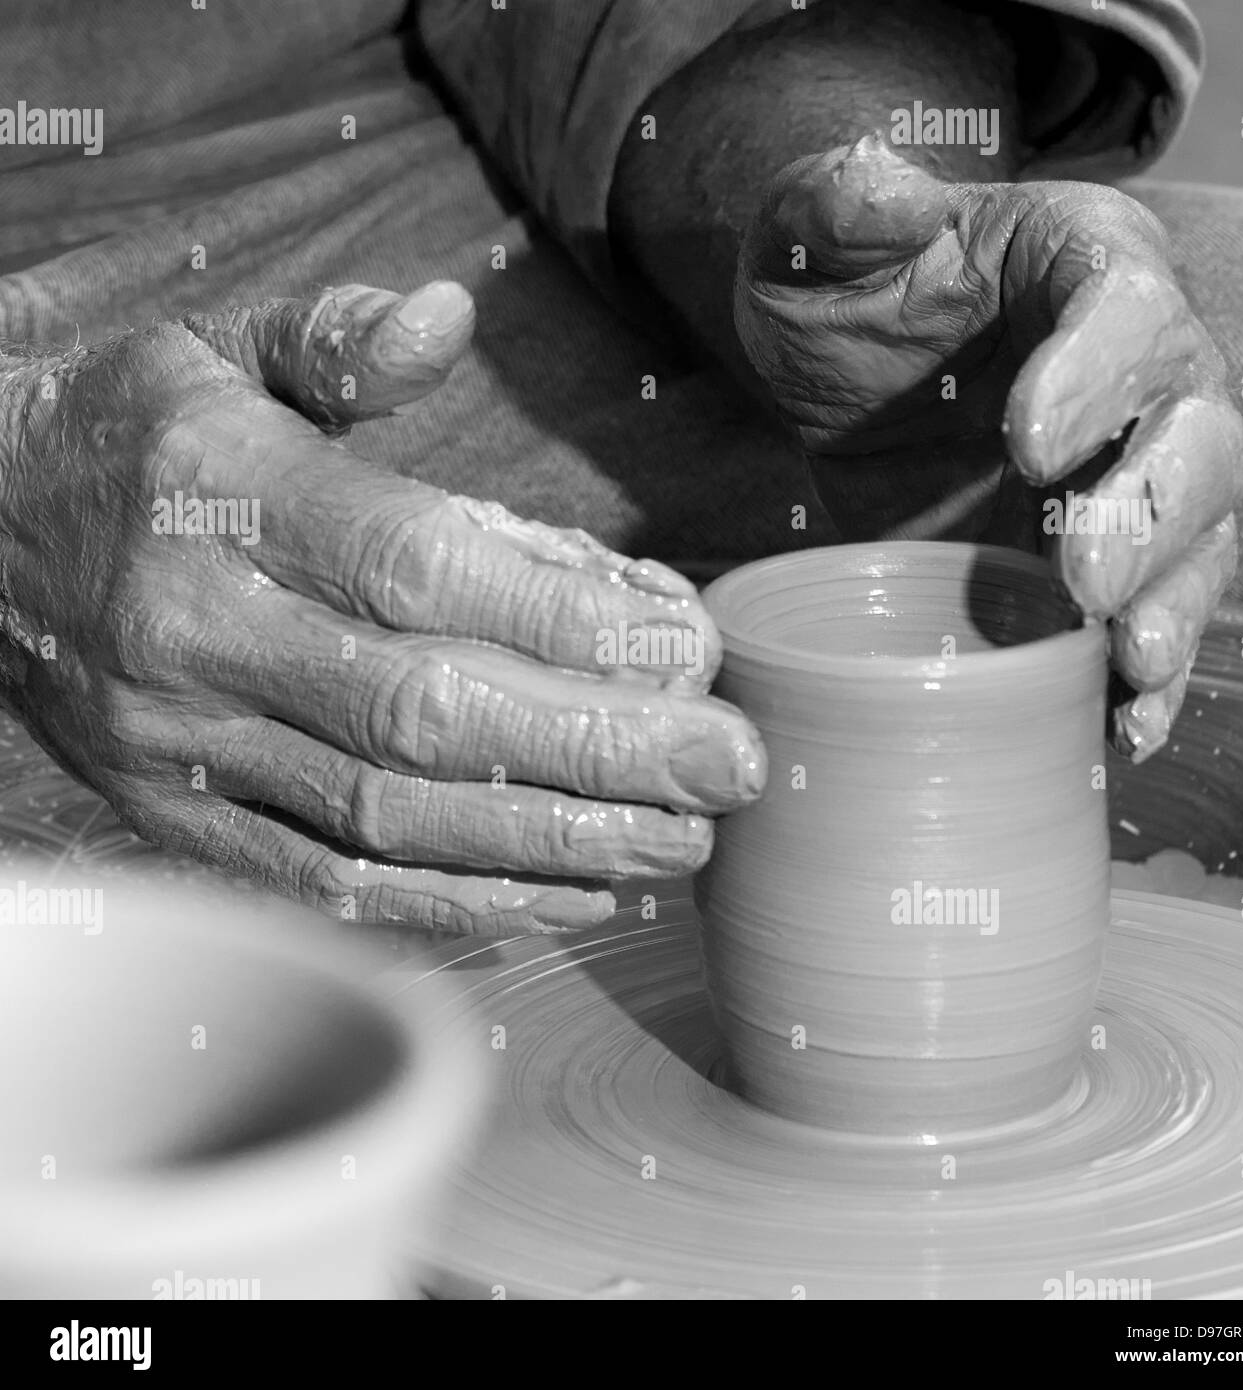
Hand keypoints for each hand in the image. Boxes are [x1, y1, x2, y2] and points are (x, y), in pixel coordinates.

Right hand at [0, 282, 763, 933]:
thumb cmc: (132, 435)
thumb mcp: (215, 349)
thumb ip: (338, 341)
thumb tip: (452, 311)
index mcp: (226, 494)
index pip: (417, 564)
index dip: (561, 616)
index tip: (684, 650)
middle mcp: (201, 631)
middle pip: (424, 712)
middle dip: (595, 753)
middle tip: (726, 773)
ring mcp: (183, 745)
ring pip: (387, 817)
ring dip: (549, 843)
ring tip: (677, 848)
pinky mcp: (178, 819)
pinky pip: (327, 880)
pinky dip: (455, 901)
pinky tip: (564, 896)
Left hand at [736, 136, 1242, 759]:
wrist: (841, 388)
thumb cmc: (839, 300)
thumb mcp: (811, 242)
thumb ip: (840, 210)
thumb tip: (876, 191)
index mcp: (1081, 268)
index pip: (1128, 307)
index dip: (1098, 373)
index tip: (1024, 441)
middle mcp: (1136, 376)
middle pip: (1196, 434)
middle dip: (1150, 508)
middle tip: (1077, 572)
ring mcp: (1124, 479)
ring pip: (1196, 539)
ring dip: (1171, 604)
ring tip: (1126, 661)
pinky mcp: (1093, 565)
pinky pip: (1147, 619)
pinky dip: (1144, 682)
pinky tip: (1120, 729)